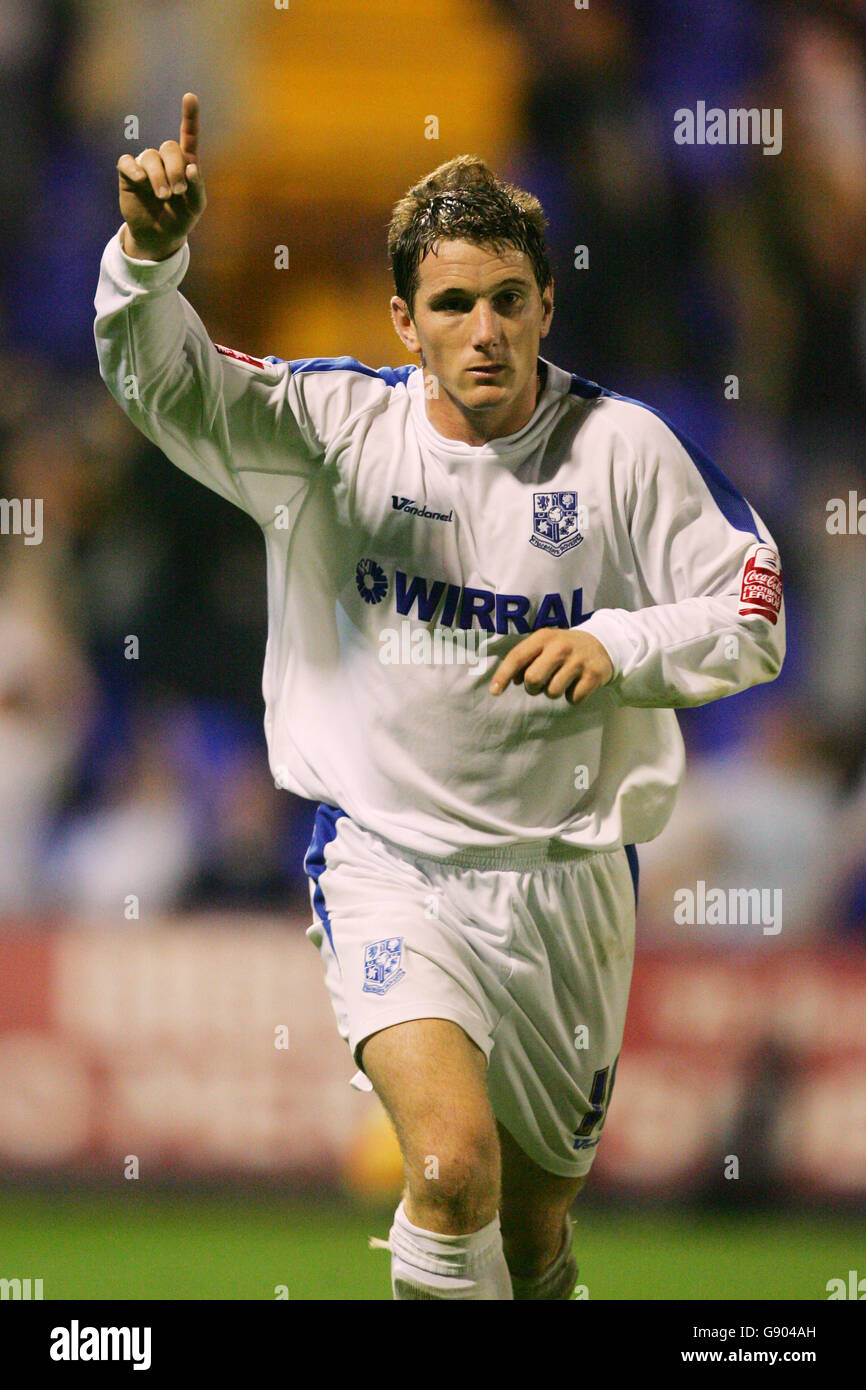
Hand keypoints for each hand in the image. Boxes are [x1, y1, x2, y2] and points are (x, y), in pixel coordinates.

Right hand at [116, 92, 205, 260]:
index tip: (190, 98)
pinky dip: (133, 168)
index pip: (188, 136)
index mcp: (185, 163)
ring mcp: (146, 166)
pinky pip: (127, 161)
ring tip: (163, 196)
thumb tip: (192, 168)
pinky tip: (140, 180)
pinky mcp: (129, 174)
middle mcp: (165, 160)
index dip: (189, 117)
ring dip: (159, 177)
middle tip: (177, 191)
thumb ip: (197, 186)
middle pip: (169, 147)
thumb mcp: (196, 206)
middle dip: (175, 169)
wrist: (160, 236)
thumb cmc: (181, 218)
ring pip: (150, 156)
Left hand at [489, 628, 613, 703]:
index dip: (503, 675)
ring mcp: (578, 661)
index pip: (517, 657)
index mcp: (543, 637)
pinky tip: (577, 684)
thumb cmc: (563, 648)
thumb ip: (525, 658)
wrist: (602, 644)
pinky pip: (573, 699)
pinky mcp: (594, 674)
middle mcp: (560, 646)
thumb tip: (512, 681)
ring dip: (553, 692)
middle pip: (533, 679)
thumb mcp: (544, 644)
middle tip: (540, 684)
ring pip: (552, 692)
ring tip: (561, 680)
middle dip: (533, 688)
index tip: (494, 691)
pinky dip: (572, 697)